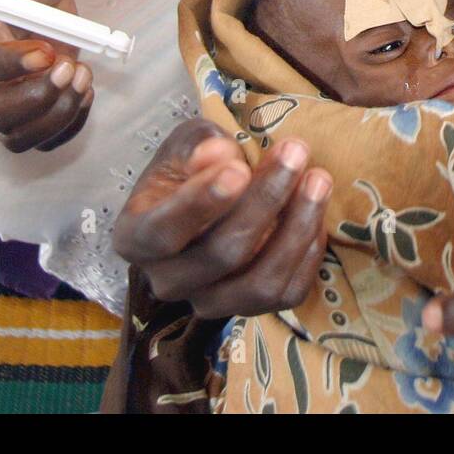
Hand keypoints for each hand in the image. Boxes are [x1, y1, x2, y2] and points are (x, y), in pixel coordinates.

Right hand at [0, 0, 93, 152]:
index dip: (3, 66)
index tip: (44, 50)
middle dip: (30, 101)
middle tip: (67, 67)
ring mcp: (7, 96)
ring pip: (16, 136)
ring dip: (56, 115)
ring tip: (83, 75)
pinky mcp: (35, 106)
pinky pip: (46, 139)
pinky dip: (71, 124)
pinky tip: (86, 89)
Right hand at [112, 119, 332, 318]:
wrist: (210, 196)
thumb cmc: (192, 167)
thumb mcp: (188, 142)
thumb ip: (198, 145)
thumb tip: (217, 153)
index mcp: (136, 237)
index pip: (163, 231)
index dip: (200, 204)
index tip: (238, 169)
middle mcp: (166, 281)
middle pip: (221, 254)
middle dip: (265, 200)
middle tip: (296, 152)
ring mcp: (208, 302)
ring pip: (258, 284)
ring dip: (296, 229)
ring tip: (318, 179)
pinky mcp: (250, 310)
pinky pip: (286, 294)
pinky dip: (308, 253)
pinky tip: (316, 213)